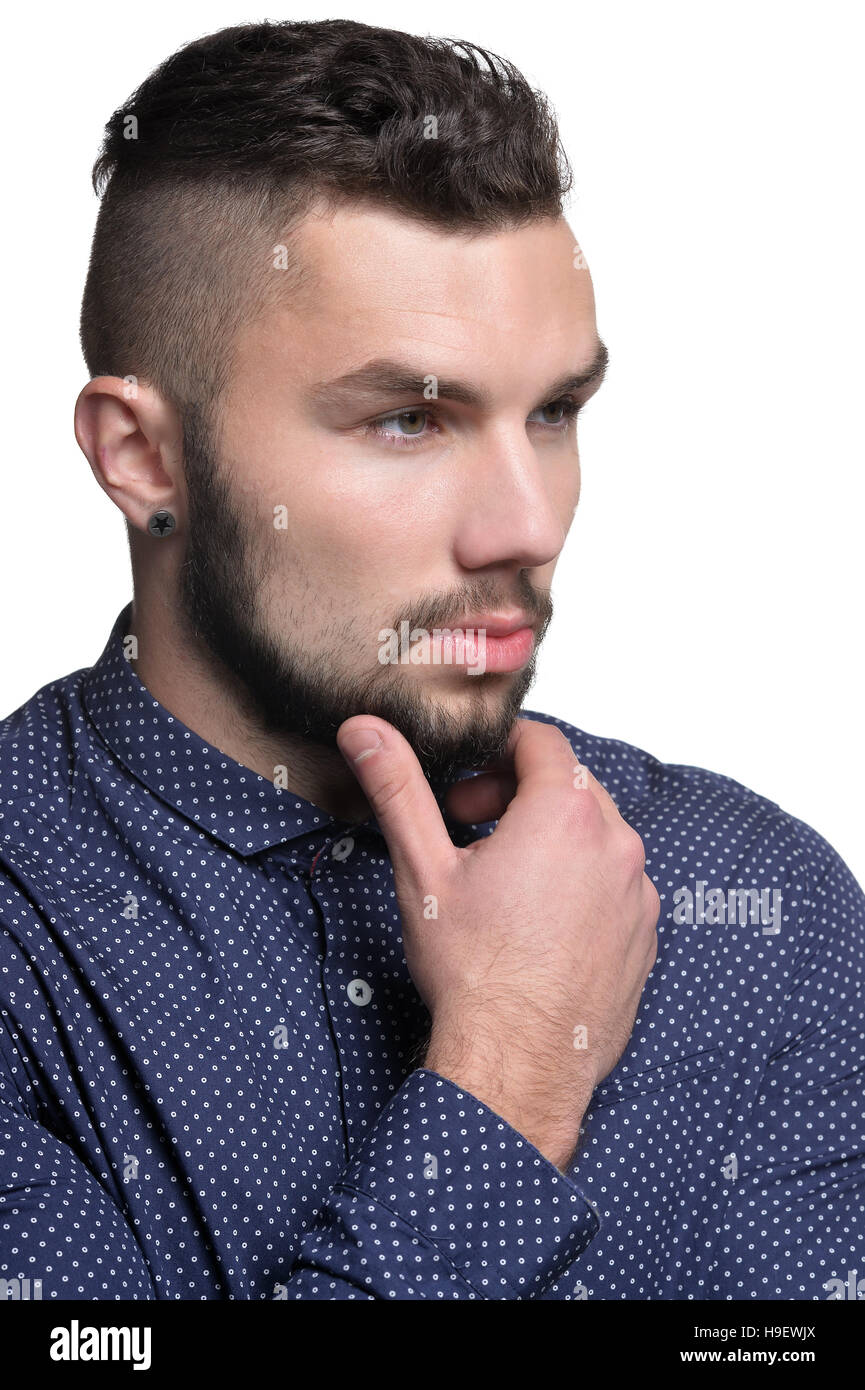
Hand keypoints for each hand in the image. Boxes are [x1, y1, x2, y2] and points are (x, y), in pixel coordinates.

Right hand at [337, 716, 659, 1169]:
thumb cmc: (476, 972)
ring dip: (552, 839)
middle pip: (570, 785)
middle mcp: (615, 844)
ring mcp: (637, 892)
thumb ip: (398, 787)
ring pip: (596, 835)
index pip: (542, 741)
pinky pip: (616, 884)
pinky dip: (581, 884)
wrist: (519, 1061)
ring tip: (504, 879)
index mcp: (565, 812)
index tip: (467, 782)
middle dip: (517, 794)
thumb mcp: (423, 867)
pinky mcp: (645, 934)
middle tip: (471, 827)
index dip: (496, 752)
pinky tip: (540, 921)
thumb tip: (366, 731)